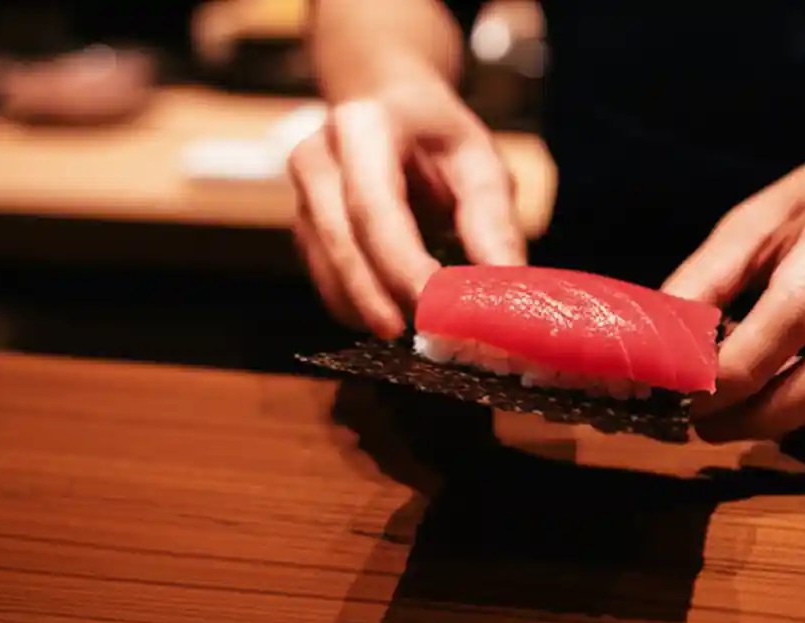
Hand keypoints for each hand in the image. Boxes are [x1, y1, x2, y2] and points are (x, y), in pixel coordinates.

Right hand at [289, 69, 523, 337]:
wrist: (385, 104)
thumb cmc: (436, 134)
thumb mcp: (479, 161)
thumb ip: (492, 222)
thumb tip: (503, 287)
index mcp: (363, 126)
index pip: (375, 206)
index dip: (402, 263)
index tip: (438, 307)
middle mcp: (318, 157)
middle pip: (342, 242)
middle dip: (382, 297)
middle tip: (427, 337)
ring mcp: (301, 194)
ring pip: (327, 269)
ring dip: (371, 308)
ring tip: (420, 330)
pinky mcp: (302, 228)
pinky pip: (325, 280)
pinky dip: (359, 306)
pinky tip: (395, 314)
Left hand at [663, 146, 804, 441]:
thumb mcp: (762, 219)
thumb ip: (711, 279)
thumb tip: (659, 347)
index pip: (794, 304)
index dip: (736, 359)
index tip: (682, 386)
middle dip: (761, 404)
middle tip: (701, 422)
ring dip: (781, 417)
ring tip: (724, 423)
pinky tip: (771, 402)